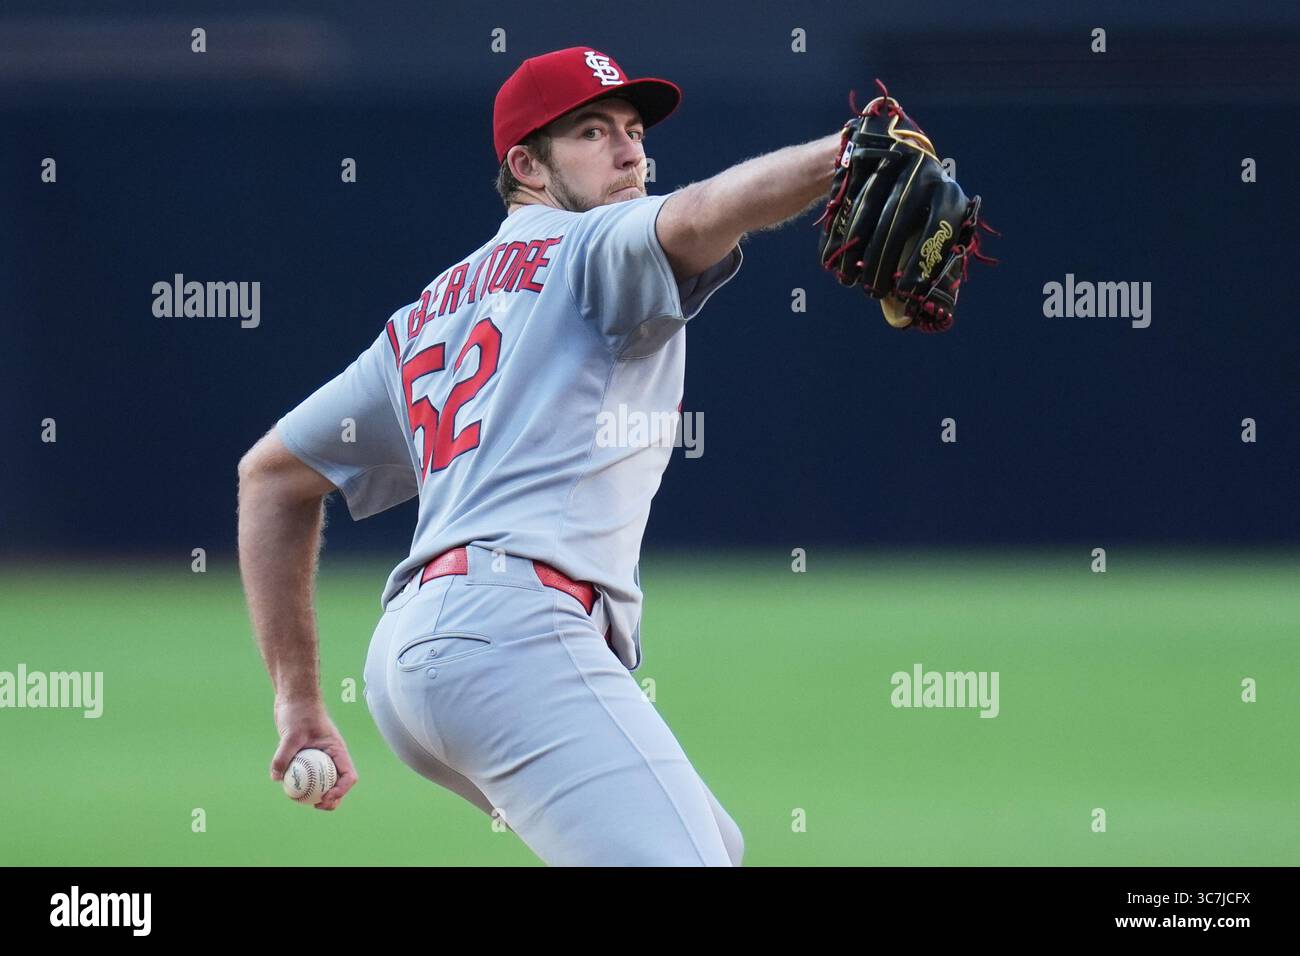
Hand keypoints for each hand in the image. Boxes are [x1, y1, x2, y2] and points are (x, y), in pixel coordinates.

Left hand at [270, 696, 358, 810]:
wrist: (294, 698)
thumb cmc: (299, 712)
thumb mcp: (291, 734)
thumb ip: (283, 755)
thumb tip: (276, 777)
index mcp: (337, 750)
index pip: (348, 775)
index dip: (341, 791)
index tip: (325, 798)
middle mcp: (332, 756)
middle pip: (339, 783)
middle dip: (332, 799)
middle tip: (316, 806)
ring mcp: (320, 756)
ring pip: (323, 781)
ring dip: (317, 793)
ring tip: (302, 802)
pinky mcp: (307, 756)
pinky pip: (308, 774)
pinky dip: (302, 783)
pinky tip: (287, 787)